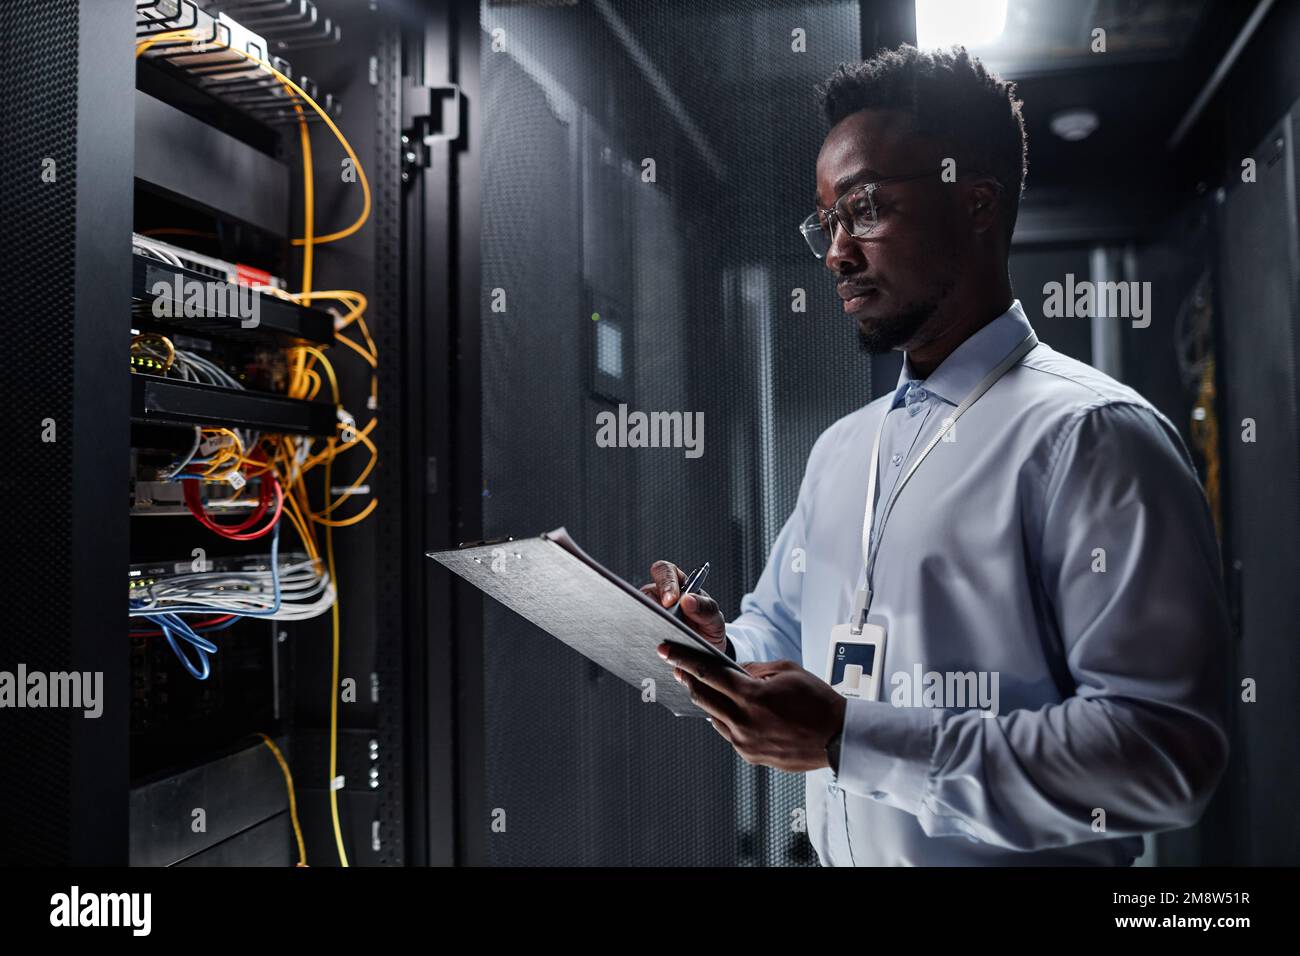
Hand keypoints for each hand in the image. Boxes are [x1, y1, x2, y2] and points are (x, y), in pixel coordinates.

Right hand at [640, 560, 726, 653]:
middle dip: (650, 605)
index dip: (665, 582)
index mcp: (678, 585)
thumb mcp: (714, 619)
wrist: (706, 655)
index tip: (670, 600)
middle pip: (645, 592)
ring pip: (637, 613)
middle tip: (659, 621)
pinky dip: (642, 640)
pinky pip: (636, 632)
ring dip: (645, 624)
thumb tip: (687, 600)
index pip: (665, 571)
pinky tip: (652, 649)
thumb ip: (706, 608)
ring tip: (655, 637)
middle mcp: (659, 597)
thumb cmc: (708, 629)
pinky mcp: (643, 633)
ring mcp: (649, 615)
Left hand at [657, 643, 846, 772]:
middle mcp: (744, 722)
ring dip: (707, 700)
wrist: (838, 737)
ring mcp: (745, 742)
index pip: (708, 674)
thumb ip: (754, 668)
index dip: (684, 661)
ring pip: (713, 717)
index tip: (667, 652)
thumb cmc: (818, 702)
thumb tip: (732, 668)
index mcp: (752, 697)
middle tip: (679, 667)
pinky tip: (728, 708)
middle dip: (688, 680)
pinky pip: (727, 732)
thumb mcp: (787, 670)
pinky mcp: (750, 755)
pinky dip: (724, 718)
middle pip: (703, 697)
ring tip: (704, 686)